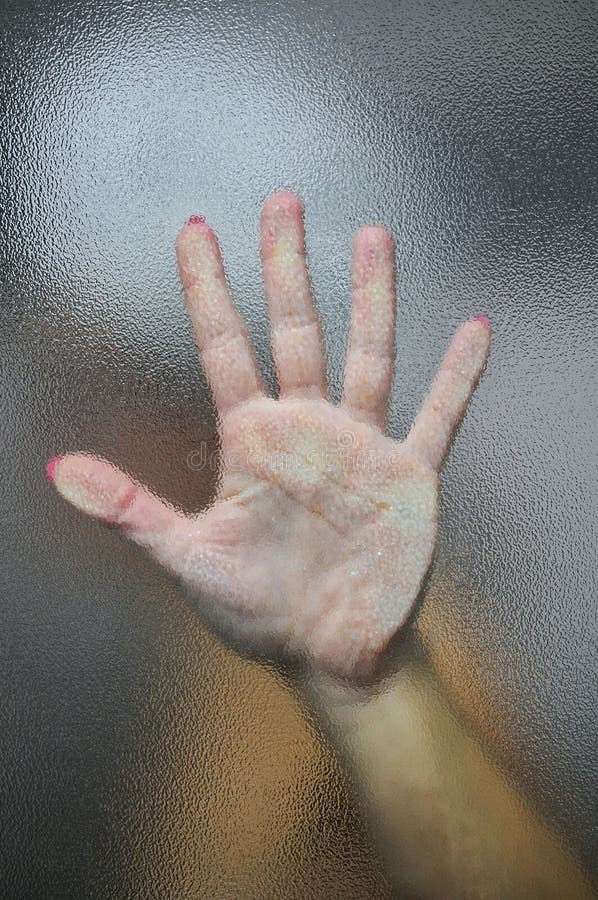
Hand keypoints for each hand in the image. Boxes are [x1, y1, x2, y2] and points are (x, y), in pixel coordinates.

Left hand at [48, 192, 489, 682]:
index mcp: (252, 440)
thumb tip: (55, 469)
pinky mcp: (409, 477)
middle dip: (287, 266)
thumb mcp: (188, 557)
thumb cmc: (257, 609)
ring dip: (373, 298)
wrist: (328, 653)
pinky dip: (459, 378)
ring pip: (369, 356)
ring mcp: (361, 447)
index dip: (207, 288)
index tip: (194, 229)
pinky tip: (475, 331)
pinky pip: (438, 418)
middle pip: (296, 329)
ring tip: (372, 235)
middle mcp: (306, 429)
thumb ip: (129, 508)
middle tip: (283, 202)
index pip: (222, 346)